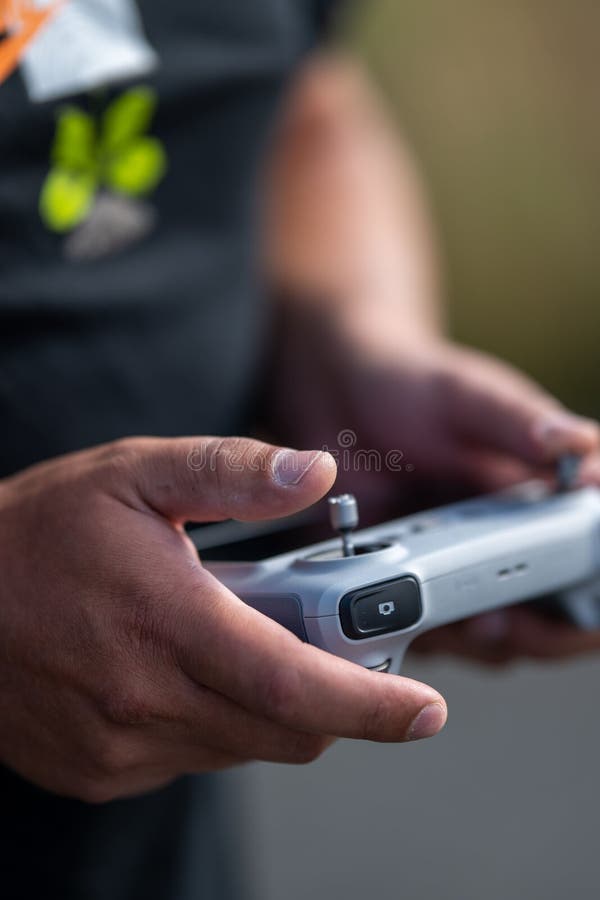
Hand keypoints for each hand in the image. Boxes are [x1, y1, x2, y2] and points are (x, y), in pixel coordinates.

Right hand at [0, 436, 446, 801]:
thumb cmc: (38, 530)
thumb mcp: (137, 473)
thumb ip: (233, 471)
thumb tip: (317, 472)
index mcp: (167, 623)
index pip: (294, 685)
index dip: (371, 705)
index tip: (424, 712)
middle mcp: (145, 702)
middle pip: (286, 729)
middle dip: (333, 697)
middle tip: (332, 642)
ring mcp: (120, 749)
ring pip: (245, 746)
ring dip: (271, 703)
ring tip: (243, 637)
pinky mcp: (100, 773)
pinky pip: (194, 757)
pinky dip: (219, 719)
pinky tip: (189, 667)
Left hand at [268, 320, 599, 663]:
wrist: (338, 390)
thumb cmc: (414, 383)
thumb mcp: (469, 395)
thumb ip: (521, 420)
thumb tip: (580, 446)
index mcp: (543, 496)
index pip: (590, 557)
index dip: (592, 598)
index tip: (573, 608)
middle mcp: (509, 538)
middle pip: (552, 617)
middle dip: (536, 633)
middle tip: (499, 620)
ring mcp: (460, 564)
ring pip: (494, 636)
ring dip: (475, 639)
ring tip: (444, 611)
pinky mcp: (411, 580)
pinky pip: (428, 630)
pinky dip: (419, 631)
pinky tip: (395, 605)